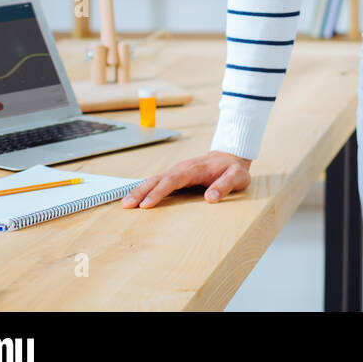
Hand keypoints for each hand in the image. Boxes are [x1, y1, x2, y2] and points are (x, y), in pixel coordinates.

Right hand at [120, 150, 252, 207]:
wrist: (230, 156)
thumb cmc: (233, 169)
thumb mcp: (237, 176)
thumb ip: (225, 186)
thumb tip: (210, 198)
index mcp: (194, 169)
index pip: (172, 180)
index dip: (158, 192)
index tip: (146, 204)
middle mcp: (181, 169)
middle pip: (157, 179)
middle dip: (141, 192)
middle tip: (126, 205)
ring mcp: (177, 172)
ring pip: (154, 180)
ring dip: (139, 191)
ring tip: (125, 204)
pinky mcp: (176, 176)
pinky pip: (157, 182)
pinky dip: (144, 189)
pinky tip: (135, 198)